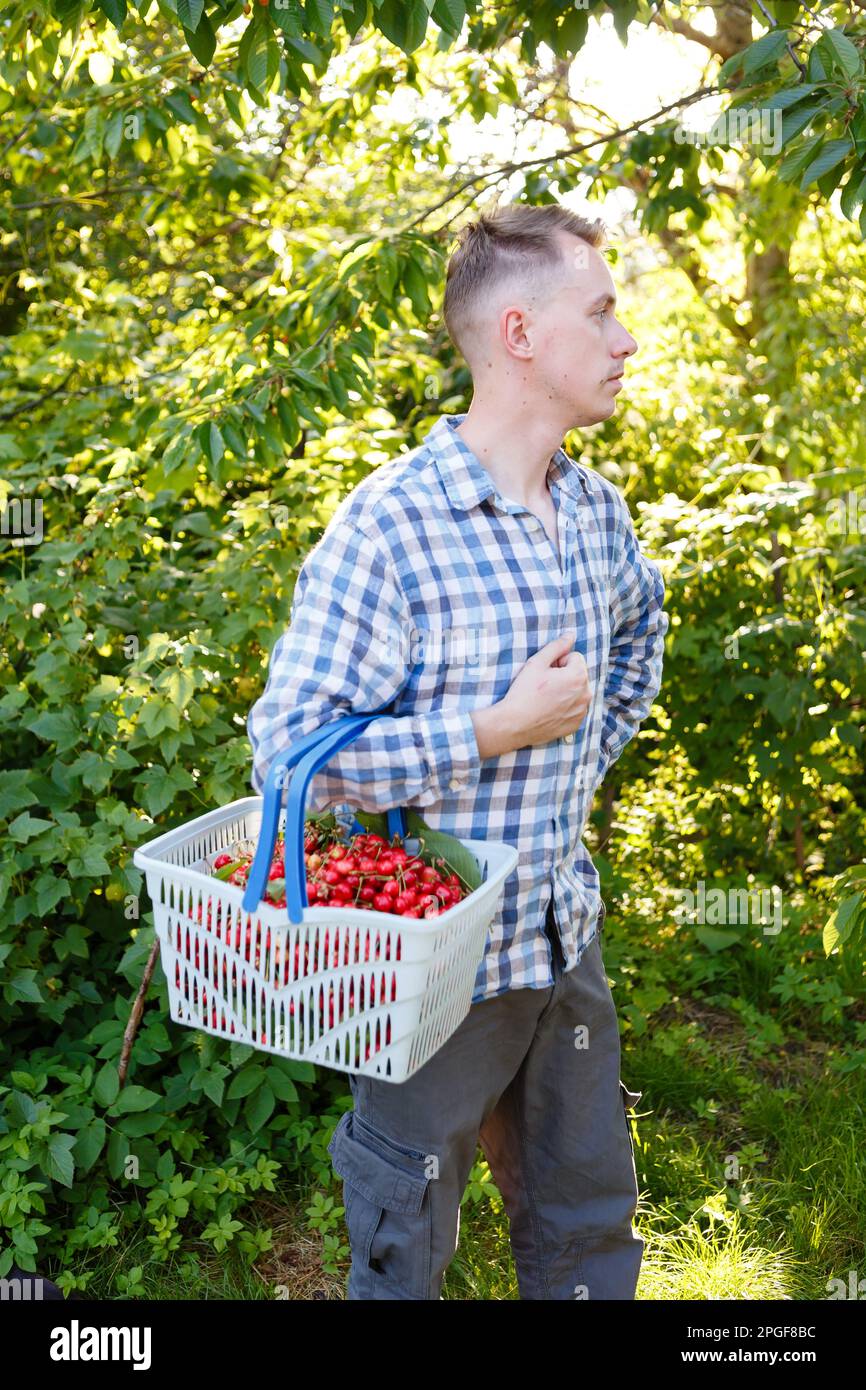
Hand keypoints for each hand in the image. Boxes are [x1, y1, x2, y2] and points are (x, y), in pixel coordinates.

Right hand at [471, 632, 592, 758]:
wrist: (515, 724)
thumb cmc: (524, 692)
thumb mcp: (537, 663)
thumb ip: (557, 646)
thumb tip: (571, 635)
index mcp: (579, 676)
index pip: (575, 658)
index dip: (558, 662)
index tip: (545, 673)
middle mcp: (586, 694)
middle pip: (577, 674)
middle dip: (564, 676)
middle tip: (544, 686)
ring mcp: (582, 711)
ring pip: (577, 692)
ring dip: (566, 691)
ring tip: (546, 698)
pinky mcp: (576, 724)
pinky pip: (575, 708)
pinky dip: (565, 707)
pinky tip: (549, 710)